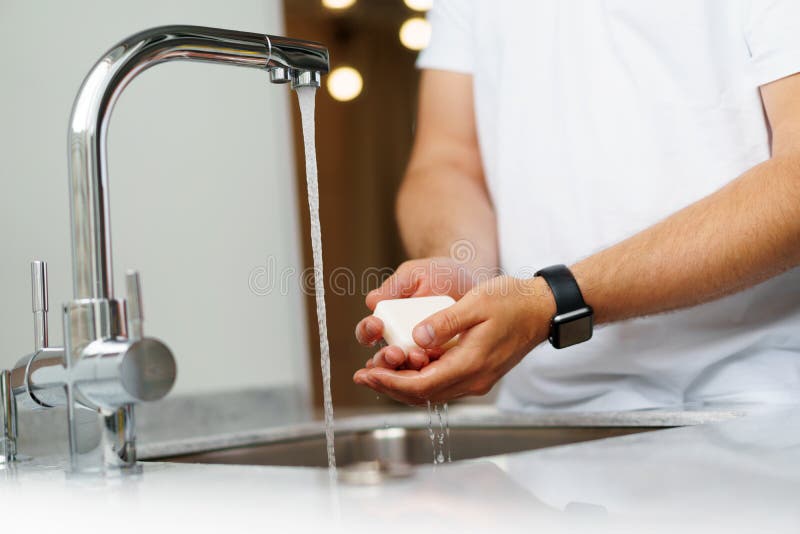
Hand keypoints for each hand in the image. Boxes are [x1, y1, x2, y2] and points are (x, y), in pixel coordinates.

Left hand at [353, 275, 554, 404]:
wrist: (541, 309)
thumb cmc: (511, 302)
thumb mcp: (475, 303)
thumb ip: (445, 322)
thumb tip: (416, 337)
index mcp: (471, 364)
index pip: (422, 385)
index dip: (391, 382)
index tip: (367, 373)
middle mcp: (473, 380)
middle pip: (423, 395)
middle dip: (389, 387)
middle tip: (362, 375)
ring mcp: (477, 379)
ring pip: (431, 392)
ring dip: (402, 384)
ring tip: (375, 371)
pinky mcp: (478, 374)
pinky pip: (442, 384)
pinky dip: (419, 378)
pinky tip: (404, 365)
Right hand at [354, 257, 477, 370]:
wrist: (471, 283)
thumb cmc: (440, 276)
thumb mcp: (416, 275)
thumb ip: (396, 285)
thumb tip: (372, 302)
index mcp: (386, 320)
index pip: (368, 332)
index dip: (368, 331)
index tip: (377, 324)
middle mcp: (398, 342)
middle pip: (382, 361)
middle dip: (385, 360)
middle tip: (395, 353)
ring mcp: (419, 355)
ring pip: (404, 374)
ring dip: (406, 372)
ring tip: (418, 358)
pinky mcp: (440, 365)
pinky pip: (431, 377)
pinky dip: (431, 376)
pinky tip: (436, 369)